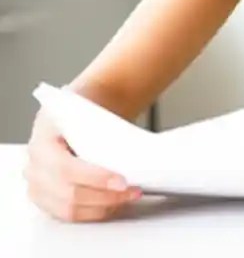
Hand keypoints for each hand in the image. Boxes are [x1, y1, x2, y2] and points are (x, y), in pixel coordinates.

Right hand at [24, 109, 141, 221]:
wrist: (84, 109)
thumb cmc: (88, 107)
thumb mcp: (93, 106)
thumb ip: (98, 130)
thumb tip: (121, 154)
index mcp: (41, 140)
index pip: (64, 168)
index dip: (95, 178)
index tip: (122, 181)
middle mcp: (34, 165)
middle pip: (66, 194)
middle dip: (104, 196)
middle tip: (132, 191)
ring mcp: (38, 184)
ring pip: (68, 209)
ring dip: (102, 207)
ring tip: (128, 197)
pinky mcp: (48, 198)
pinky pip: (70, 214)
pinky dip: (95, 211)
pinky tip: (115, 203)